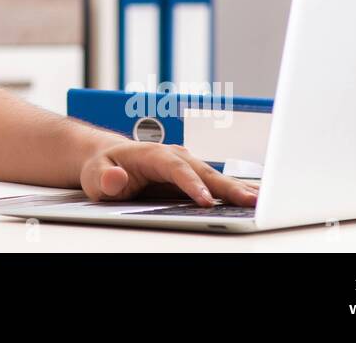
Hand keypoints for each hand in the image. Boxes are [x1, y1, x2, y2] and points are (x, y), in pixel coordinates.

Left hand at [80, 139, 259, 206]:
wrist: (106, 159)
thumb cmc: (102, 167)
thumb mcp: (94, 175)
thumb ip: (104, 177)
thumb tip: (116, 178)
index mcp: (152, 153)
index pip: (175, 168)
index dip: (191, 184)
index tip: (205, 201)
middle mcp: (174, 156)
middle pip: (204, 172)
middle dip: (227, 187)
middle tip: (250, 202)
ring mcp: (186, 165)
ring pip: (215, 178)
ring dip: (238, 189)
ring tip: (262, 201)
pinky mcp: (193, 177)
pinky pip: (216, 185)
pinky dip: (235, 191)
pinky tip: (254, 199)